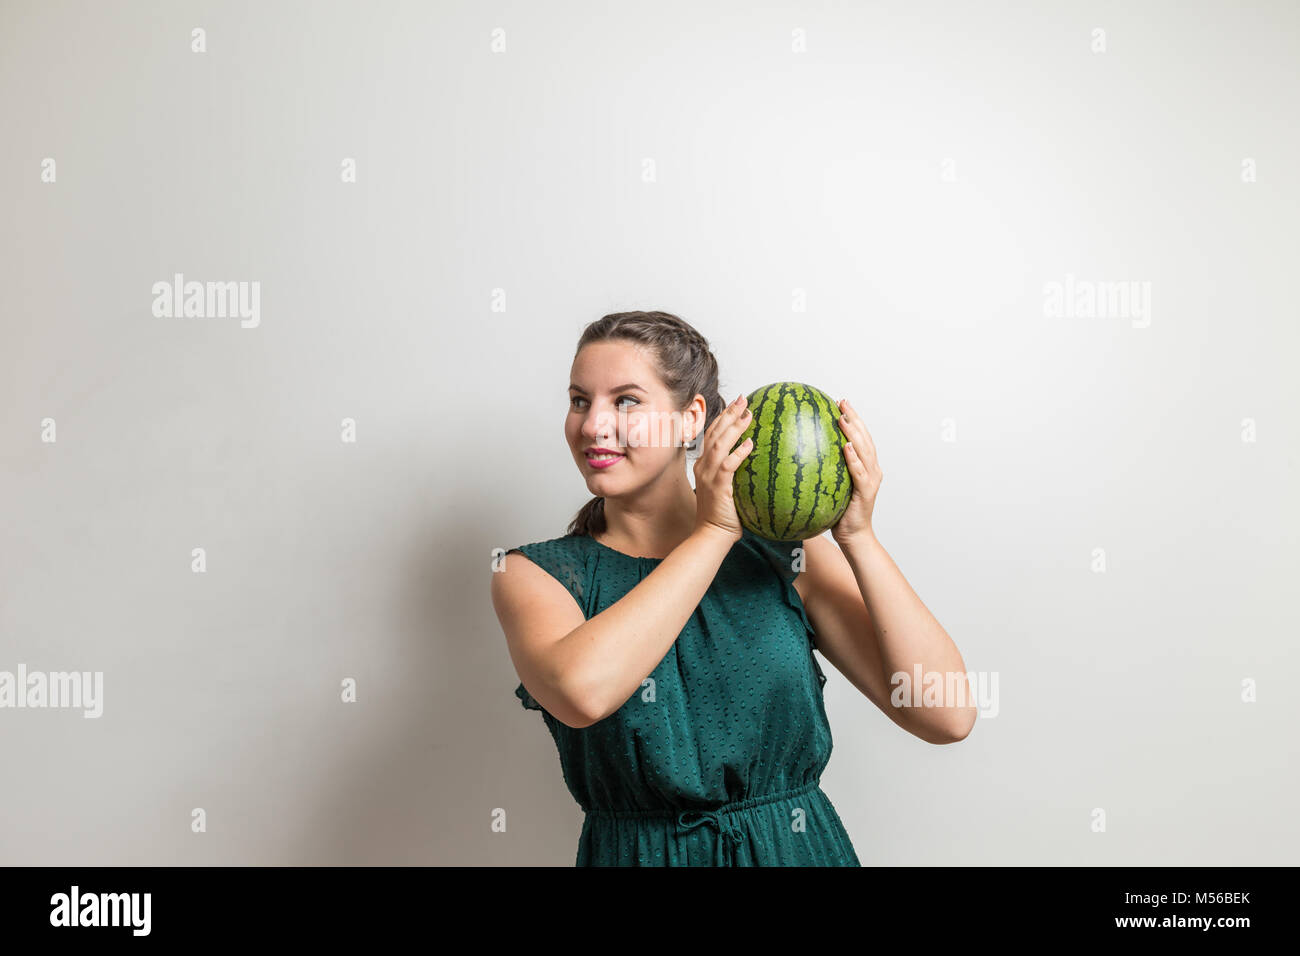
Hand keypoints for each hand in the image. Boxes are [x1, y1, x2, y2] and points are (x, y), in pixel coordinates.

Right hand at [691, 393, 753, 542]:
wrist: (711, 535)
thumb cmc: (724, 516)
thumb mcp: (729, 490)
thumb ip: (739, 474)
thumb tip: (761, 463)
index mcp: (704, 466)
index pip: (712, 435)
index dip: (723, 418)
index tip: (736, 404)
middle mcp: (703, 467)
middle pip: (715, 433)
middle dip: (729, 414)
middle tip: (743, 399)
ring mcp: (708, 476)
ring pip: (719, 444)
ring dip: (734, 427)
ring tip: (748, 414)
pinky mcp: (717, 487)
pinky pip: (728, 465)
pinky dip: (738, 452)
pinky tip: (750, 443)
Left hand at [832, 398, 881, 544]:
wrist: (853, 536)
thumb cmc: (839, 514)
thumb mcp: (828, 488)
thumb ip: (821, 471)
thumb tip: (796, 456)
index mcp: (865, 466)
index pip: (860, 437)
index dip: (852, 418)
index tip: (840, 403)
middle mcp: (872, 469)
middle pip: (865, 437)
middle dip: (854, 418)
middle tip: (842, 402)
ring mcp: (871, 480)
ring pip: (865, 450)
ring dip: (855, 433)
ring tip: (844, 418)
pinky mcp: (866, 492)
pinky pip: (859, 473)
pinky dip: (854, 459)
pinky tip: (846, 447)